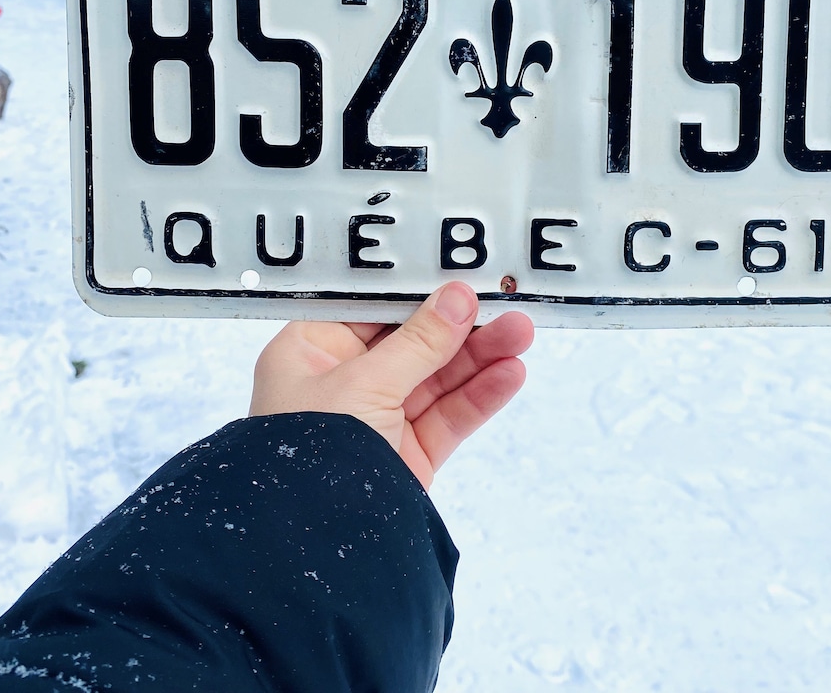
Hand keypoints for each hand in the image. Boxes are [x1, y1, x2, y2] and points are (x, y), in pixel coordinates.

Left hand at [249, 282, 532, 488]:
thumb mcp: (364, 384)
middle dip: (461, 327)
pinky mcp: (405, 457)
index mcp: (310, 353)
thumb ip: (418, 341)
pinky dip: (478, 397)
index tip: (460, 277)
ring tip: (522, 335)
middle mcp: (341, 383)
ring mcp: (376, 422)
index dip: (416, 293)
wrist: (308, 554)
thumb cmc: (310, 454)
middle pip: (411, 342)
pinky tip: (509, 375)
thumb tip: (458, 296)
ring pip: (436, 379)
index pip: (370, 309)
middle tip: (507, 305)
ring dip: (480, 357)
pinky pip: (447, 417)